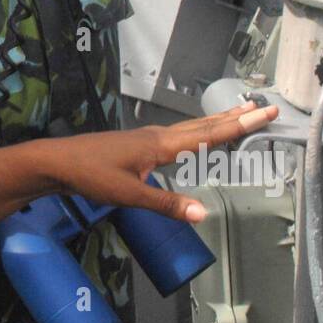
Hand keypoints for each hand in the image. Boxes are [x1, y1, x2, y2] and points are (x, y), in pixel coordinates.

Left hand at [37, 102, 279, 221]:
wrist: (57, 162)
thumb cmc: (90, 175)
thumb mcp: (129, 195)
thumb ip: (166, 205)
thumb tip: (203, 214)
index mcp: (160, 145)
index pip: (209, 135)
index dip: (239, 126)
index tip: (264, 114)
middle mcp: (158, 137)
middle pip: (204, 126)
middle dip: (234, 118)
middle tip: (262, 107)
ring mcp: (147, 139)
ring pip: (191, 129)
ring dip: (217, 123)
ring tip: (239, 114)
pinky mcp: (138, 146)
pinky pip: (178, 136)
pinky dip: (198, 133)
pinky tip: (197, 138)